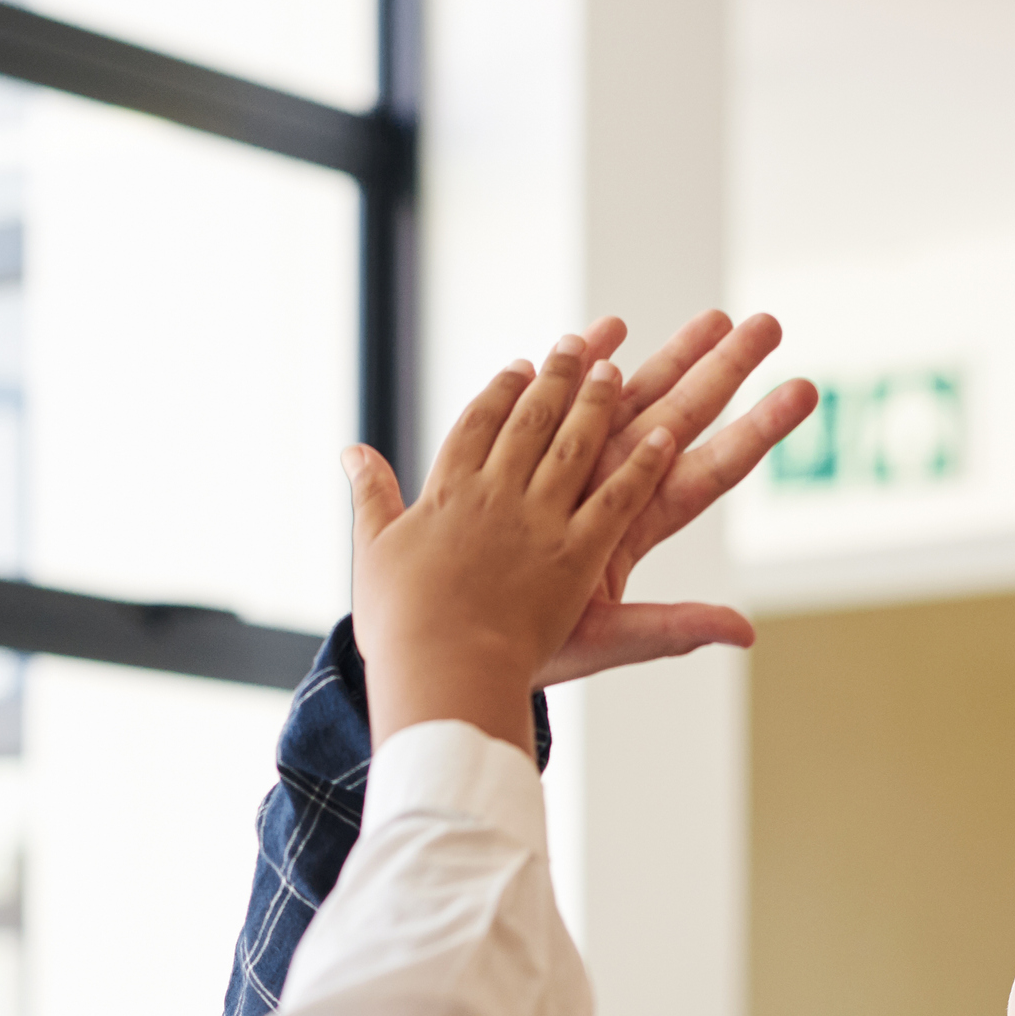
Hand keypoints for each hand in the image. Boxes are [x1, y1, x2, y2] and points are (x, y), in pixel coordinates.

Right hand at [346, 334, 677, 749]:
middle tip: (578, 346)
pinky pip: (617, 500)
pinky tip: (663, 439)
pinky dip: (641, 467)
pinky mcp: (577, 556)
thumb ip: (371, 496)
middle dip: (556, 378)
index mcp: (447, 491)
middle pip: (532, 421)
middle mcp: (497, 493)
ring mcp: (540, 521)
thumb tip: (351, 451)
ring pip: (575, 446)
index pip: (477, 425)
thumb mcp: (374, 551)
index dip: (500, 393)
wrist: (440, 669)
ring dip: (599, 404)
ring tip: (618, 373)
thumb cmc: (402, 623)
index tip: (520, 366)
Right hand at [534, 311, 818, 686]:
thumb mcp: (608, 639)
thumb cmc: (534, 646)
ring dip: (672, 357)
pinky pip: (562, 401)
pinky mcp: (532, 456)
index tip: (799, 391)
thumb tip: (745, 633)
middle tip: (767, 325)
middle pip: (681, 417)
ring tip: (714, 318)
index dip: (754, 430)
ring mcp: (576, 466)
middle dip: (723, 371)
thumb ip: (672, 629)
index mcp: (637, 526)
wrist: (460, 637)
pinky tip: (613, 328)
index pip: (709, 471)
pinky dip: (585, 365)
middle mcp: (615, 486)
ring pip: (633, 399)